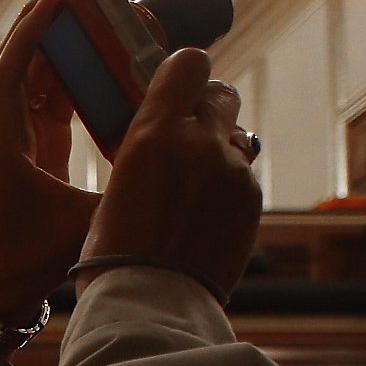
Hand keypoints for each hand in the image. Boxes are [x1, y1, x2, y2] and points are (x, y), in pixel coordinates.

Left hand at [0, 0, 101, 323]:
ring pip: (28, 75)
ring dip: (52, 39)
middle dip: (39, 21)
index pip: (8, 76)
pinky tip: (95, 47)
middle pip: (12, 63)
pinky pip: (46, 94)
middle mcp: (5, 136)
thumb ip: (126, 190)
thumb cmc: (43, 259)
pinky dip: (66, 67)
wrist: (11, 286)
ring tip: (83, 3)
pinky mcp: (34, 145)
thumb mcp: (89, 224)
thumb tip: (174, 156)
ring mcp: (17, 138)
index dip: (30, 34)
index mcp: (7, 148)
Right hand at [79, 49, 261, 299]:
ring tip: (192, 189)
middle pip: (221, 95)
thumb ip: (149, 148)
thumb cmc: (114, 250)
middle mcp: (198, 143)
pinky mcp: (251, 198)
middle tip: (187, 135)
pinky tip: (204, 216)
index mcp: (152, 134)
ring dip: (217, 151)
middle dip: (207, 109)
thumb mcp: (118, 184)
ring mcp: (231, 170)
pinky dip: (227, 187)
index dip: (184, 70)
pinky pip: (242, 174)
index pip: (188, 64)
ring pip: (234, 138)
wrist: (150, 301)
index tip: (175, 85)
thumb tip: (163, 132)